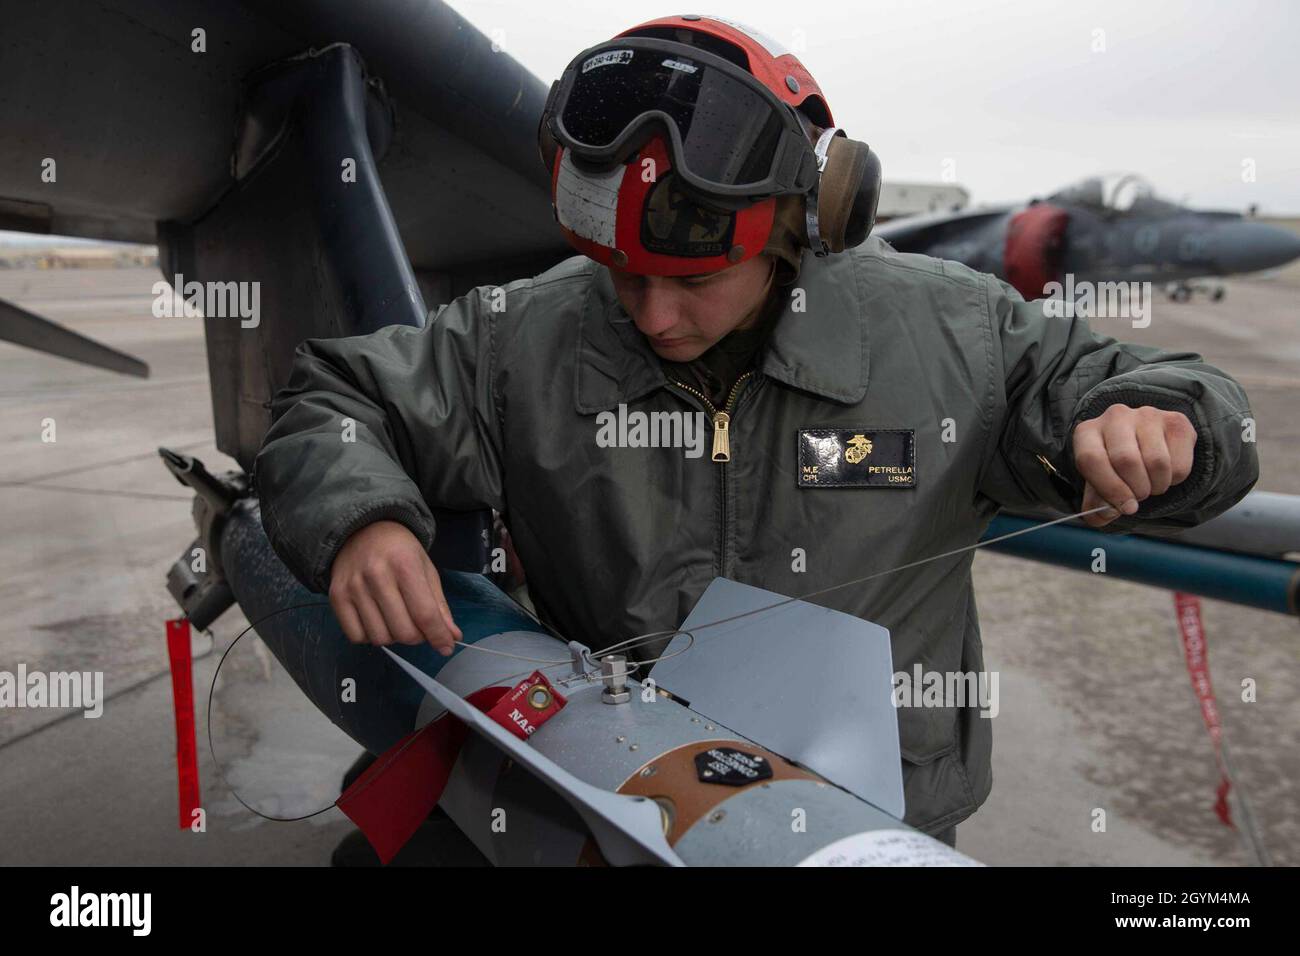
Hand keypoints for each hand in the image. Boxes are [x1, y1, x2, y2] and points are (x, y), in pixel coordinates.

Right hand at [329, 520, 462, 653]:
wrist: (362, 530)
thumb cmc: (400, 551)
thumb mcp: (426, 569)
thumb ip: (439, 606)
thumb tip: (452, 637)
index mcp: (405, 565)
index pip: (425, 614)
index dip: (438, 636)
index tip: (446, 647)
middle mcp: (376, 576)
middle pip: (403, 631)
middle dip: (417, 637)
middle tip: (419, 626)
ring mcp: (353, 587)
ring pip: (380, 638)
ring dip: (394, 637)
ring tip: (397, 620)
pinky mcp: (337, 597)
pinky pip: (356, 636)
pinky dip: (371, 636)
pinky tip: (377, 620)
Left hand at [1072, 404, 1195, 527]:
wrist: (1145, 445)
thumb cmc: (1114, 470)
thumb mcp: (1098, 488)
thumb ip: (1097, 507)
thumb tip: (1109, 513)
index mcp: (1087, 432)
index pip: (1091, 459)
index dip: (1109, 489)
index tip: (1125, 507)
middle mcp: (1115, 417)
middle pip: (1126, 461)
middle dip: (1136, 490)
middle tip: (1139, 495)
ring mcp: (1147, 415)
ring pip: (1157, 463)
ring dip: (1157, 486)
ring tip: (1151, 483)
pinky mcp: (1176, 420)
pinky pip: (1179, 463)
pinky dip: (1175, 479)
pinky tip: (1166, 472)